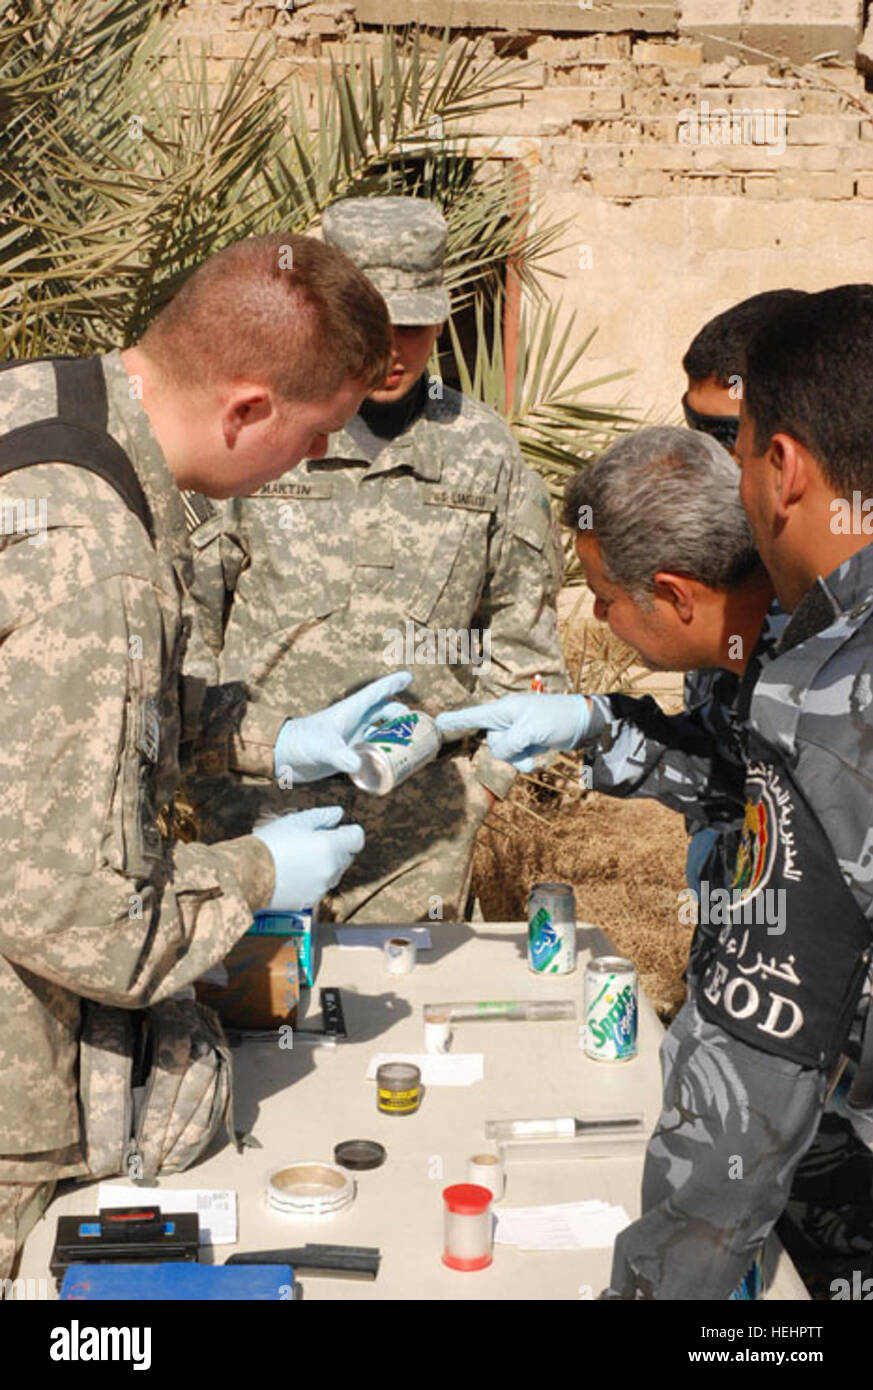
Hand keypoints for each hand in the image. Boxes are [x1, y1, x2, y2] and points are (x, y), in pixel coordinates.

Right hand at [253, 806, 364, 910]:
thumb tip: (337, 815)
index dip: (349, 831)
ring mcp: (322, 887)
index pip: (357, 839)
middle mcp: (331, 869)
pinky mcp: (311, 900)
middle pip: (347, 856)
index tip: (338, 829)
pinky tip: (294, 873)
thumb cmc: (271, 844)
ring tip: (300, 857)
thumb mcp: (296, 821)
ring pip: (333, 872)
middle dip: (336, 848)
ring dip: (325, 864)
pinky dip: (313, 880)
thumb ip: (322, 816)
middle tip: (313, 841)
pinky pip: (320, 887)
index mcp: (331, 847)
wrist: (248, 874)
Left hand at [274, 671, 412, 784]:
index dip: (393, 683)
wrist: (284, 756)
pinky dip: (384, 755)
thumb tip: (357, 767)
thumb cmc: (302, 744)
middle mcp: (354, 721)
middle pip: (384, 713)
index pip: (376, 693)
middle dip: (402, 717)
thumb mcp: (323, 748)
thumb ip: (339, 755)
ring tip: (412, 745)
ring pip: (381, 732)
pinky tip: (393, 764)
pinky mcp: (348, 753)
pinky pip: (372, 750)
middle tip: (418, 726)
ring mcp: (352, 737)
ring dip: (395, 736)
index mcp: (351, 710)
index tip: (409, 676)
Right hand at [435, 693, 590, 772]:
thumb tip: (500, 753)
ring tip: (535, 751)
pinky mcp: (525, 741)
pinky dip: (525, 760)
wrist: (582, 723)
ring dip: (519, 758)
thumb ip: (510, 743)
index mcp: (502, 710)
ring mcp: (515, 731)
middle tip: (528, 741)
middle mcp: (505, 720)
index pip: (472, 717)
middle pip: (492, 743)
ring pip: (504, 753)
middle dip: (508, 750)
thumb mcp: (531, 730)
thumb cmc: (557, 718)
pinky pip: (516, 757)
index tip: (436, 723)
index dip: (454, 722)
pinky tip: (537, 757)